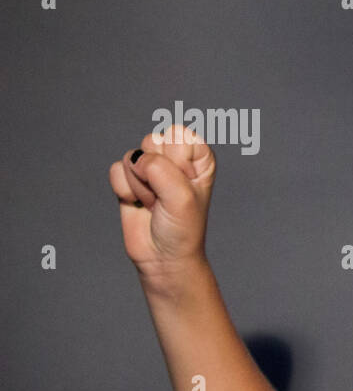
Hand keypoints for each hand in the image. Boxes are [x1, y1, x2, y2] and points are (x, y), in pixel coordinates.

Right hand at [108, 124, 216, 279]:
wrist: (163, 257)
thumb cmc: (183, 227)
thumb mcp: (181, 197)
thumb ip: (160, 169)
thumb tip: (135, 159)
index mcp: (198, 156)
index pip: (178, 134)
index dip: (176, 161)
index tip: (185, 185)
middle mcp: (175, 157)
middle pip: (151, 140)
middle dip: (155, 173)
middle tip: (167, 196)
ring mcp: (151, 167)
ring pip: (132, 156)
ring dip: (141, 186)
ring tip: (154, 203)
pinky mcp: (130, 178)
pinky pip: (115, 170)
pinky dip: (125, 191)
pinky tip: (138, 204)